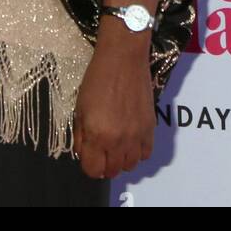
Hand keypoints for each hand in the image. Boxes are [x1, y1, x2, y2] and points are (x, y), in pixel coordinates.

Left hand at [70, 43, 154, 178]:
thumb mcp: (80, 107)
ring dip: (121, 159)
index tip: (88, 156)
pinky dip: (137, 151)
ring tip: (115, 144)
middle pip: (112, 171)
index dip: (89, 165)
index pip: (93, 170)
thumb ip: (80, 135)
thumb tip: (83, 153)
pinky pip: (146, 154)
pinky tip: (130, 139)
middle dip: (104, 164)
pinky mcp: (151, 129)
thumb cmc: (97, 79)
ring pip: (130, 165)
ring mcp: (137, 136)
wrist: (122, 59)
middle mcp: (119, 140)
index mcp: (97, 135)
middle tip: (100, 150)